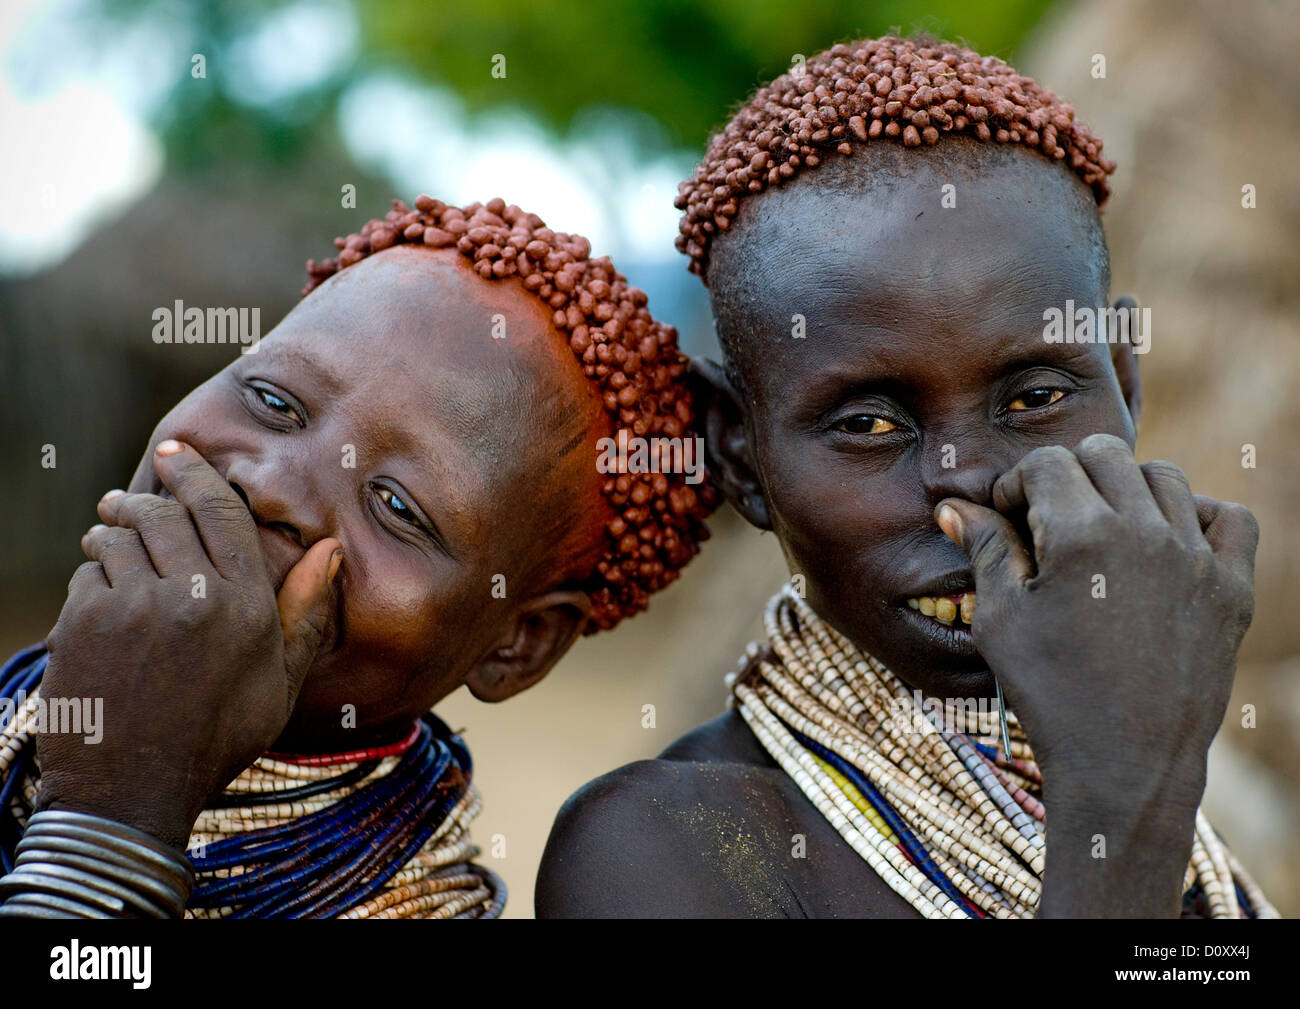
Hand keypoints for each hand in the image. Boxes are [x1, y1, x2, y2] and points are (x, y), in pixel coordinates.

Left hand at [37, 440, 341, 849]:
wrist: (131, 792)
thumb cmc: (216, 738)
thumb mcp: (280, 682)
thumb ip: (305, 612)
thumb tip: (329, 550)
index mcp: (246, 605)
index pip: (221, 512)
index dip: (197, 473)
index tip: (178, 452)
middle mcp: (194, 595)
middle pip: (165, 514)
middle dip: (146, 497)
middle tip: (129, 498)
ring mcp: (136, 606)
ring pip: (119, 536)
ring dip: (112, 531)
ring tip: (108, 536)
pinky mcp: (86, 621)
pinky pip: (88, 571)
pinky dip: (92, 573)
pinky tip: (99, 593)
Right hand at [936, 433, 1257, 914]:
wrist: (1126, 763)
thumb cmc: (1051, 694)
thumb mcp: (1000, 620)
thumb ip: (985, 550)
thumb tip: (955, 506)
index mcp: (1082, 536)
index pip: (1048, 464)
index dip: (1017, 485)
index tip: (1008, 518)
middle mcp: (1146, 533)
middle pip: (1104, 455)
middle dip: (1067, 476)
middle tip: (1049, 520)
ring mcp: (1197, 558)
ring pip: (1163, 477)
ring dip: (1125, 490)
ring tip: (1102, 532)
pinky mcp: (1232, 588)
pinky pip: (1229, 518)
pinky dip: (1198, 516)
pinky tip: (1166, 543)